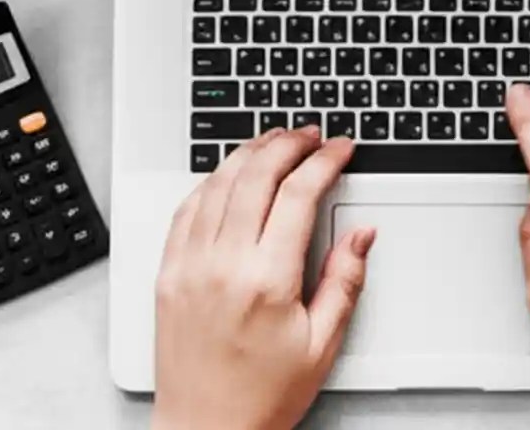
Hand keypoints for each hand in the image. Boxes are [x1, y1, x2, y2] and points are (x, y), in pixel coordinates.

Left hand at [152, 127, 375, 429]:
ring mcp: (189, 266)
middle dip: (287, 143)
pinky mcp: (167, 274)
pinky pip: (185, 208)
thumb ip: (345, 281)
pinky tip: (229, 175)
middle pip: (255, 175)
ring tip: (274, 141)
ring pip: (217, 183)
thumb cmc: (262, 396)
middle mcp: (223, 265)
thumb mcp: (323, 344)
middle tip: (310, 134)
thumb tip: (362, 233)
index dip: (324, 161)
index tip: (340, 148)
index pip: (298, 194)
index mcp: (267, 280)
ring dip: (248, 152)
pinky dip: (211, 181)